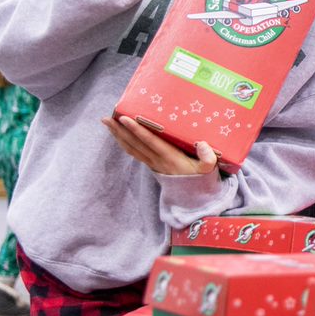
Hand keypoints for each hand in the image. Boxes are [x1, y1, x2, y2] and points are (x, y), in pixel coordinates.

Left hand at [103, 115, 218, 175]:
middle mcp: (157, 160)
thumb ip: (208, 158)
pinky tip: (119, 135)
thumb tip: (203, 144)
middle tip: (106, 118)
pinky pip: (134, 152)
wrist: (193, 197)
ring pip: (131, 148)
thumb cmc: (200, 179)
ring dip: (118, 135)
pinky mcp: (151, 164)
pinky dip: (124, 142)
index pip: (150, 142)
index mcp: (169, 158)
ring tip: (107, 122)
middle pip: (134, 143)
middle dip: (120, 131)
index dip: (137, 130)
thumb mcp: (208, 170)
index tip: (125, 119)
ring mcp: (152, 163)